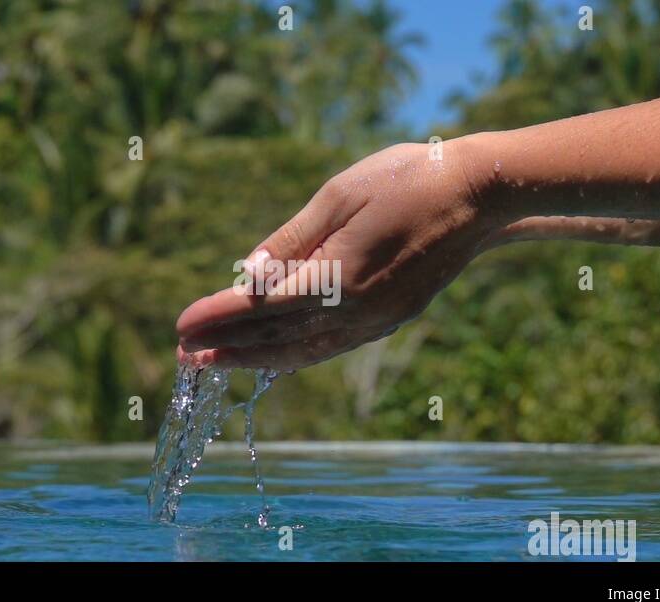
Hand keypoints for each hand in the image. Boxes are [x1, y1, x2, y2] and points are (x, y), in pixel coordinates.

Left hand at [177, 138, 503, 369]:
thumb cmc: (404, 180)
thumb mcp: (339, 196)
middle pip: (278, 338)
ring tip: (219, 362)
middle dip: (228, 346)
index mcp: (339, 275)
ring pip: (304, 351)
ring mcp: (376, 320)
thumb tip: (247, 276)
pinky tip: (275, 357)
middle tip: (185, 356)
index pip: (263, 306)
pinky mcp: (389, 319)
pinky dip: (295, 356)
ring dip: (257, 359)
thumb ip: (290, 241)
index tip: (182, 325)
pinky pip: (331, 347)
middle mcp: (356, 309)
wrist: (477, 196)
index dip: (219, 317)